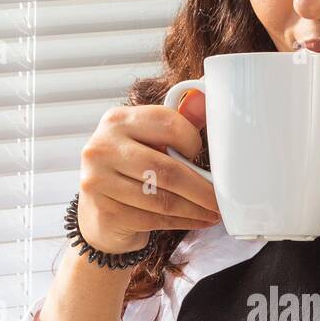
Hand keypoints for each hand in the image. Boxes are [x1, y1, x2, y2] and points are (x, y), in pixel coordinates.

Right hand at [77, 89, 220, 252]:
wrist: (99, 213)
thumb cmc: (130, 172)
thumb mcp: (150, 141)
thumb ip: (177, 123)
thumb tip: (203, 99)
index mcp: (117, 120)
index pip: (166, 123)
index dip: (193, 141)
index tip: (203, 156)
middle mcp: (103, 148)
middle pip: (167, 169)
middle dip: (201, 188)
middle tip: (220, 197)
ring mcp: (99, 181)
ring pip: (163, 199)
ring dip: (196, 209)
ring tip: (213, 211)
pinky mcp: (106, 213)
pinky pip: (155, 220)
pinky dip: (183, 222)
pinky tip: (197, 220)